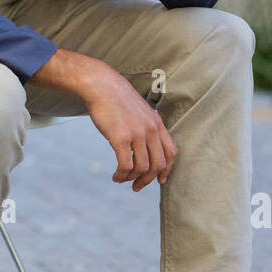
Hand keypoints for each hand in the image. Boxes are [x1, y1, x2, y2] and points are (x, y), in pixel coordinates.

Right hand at [82, 64, 176, 190]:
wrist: (100, 85)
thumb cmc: (117, 99)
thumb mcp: (140, 111)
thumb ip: (146, 127)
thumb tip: (144, 145)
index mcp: (157, 123)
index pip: (171, 153)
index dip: (166, 170)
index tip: (159, 180)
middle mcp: (151, 130)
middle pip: (158, 164)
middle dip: (148, 179)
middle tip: (137, 186)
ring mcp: (137, 134)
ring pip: (142, 168)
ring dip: (132, 179)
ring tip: (121, 178)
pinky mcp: (121, 138)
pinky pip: (126, 166)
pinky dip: (122, 175)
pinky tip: (115, 175)